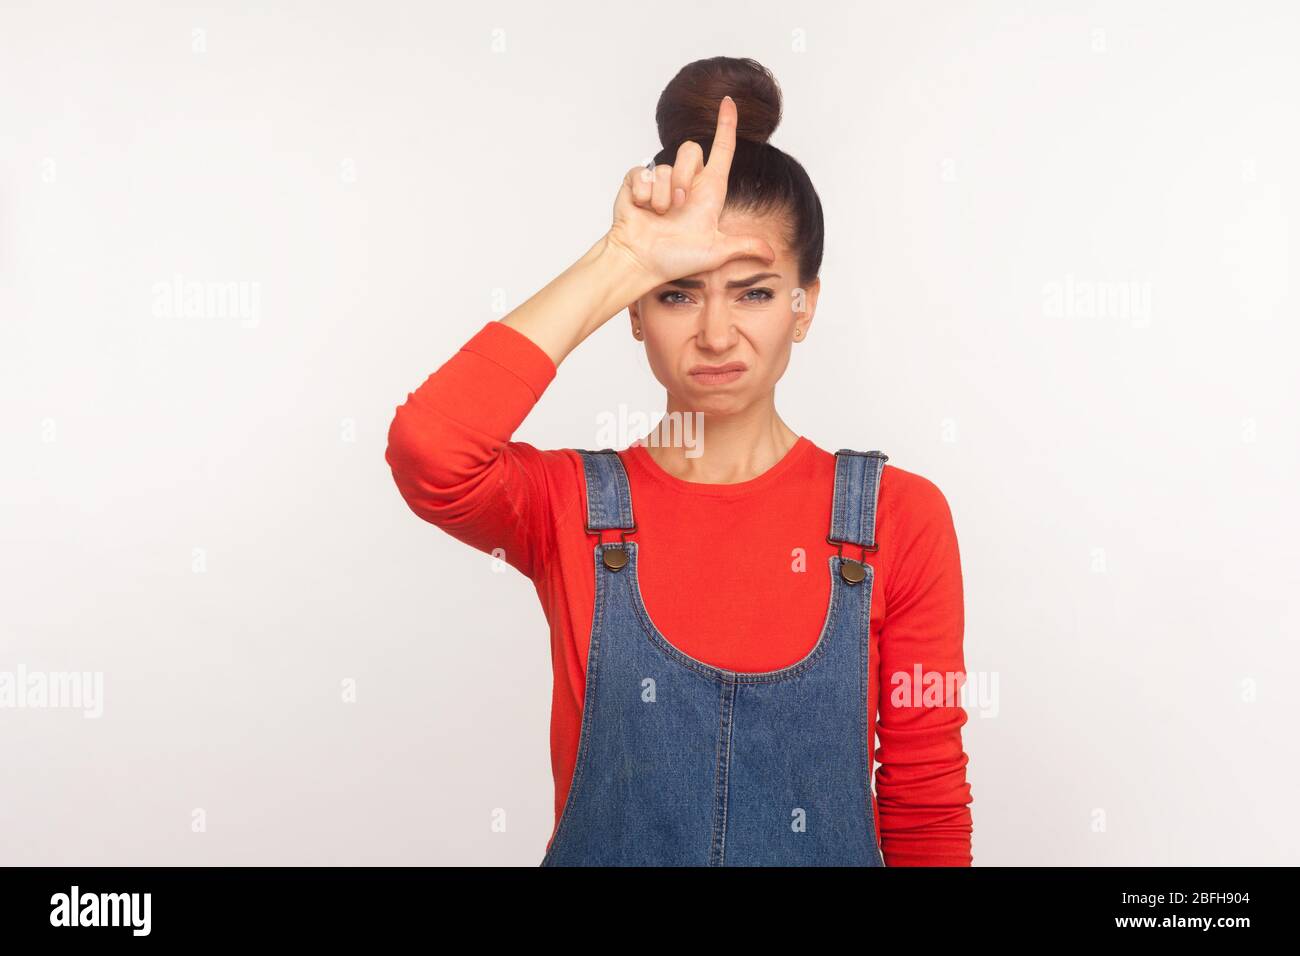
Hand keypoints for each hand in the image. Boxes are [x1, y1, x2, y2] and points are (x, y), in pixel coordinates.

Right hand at [605, 95, 776, 285]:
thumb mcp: (715, 252)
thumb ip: (744, 247)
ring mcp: (659, 182)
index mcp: (708, 192)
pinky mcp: (636, 182)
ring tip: (659, 215)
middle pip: (691, 149)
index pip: (722, 151)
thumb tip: (772, 255)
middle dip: (684, 176)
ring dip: (663, 195)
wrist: (641, 263)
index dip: (726, 125)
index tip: (729, 102)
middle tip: (679, 207)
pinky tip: (642, 210)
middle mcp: (686, 182)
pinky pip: (642, 173)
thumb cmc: (675, 259)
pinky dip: (643, 194)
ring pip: (665, 166)